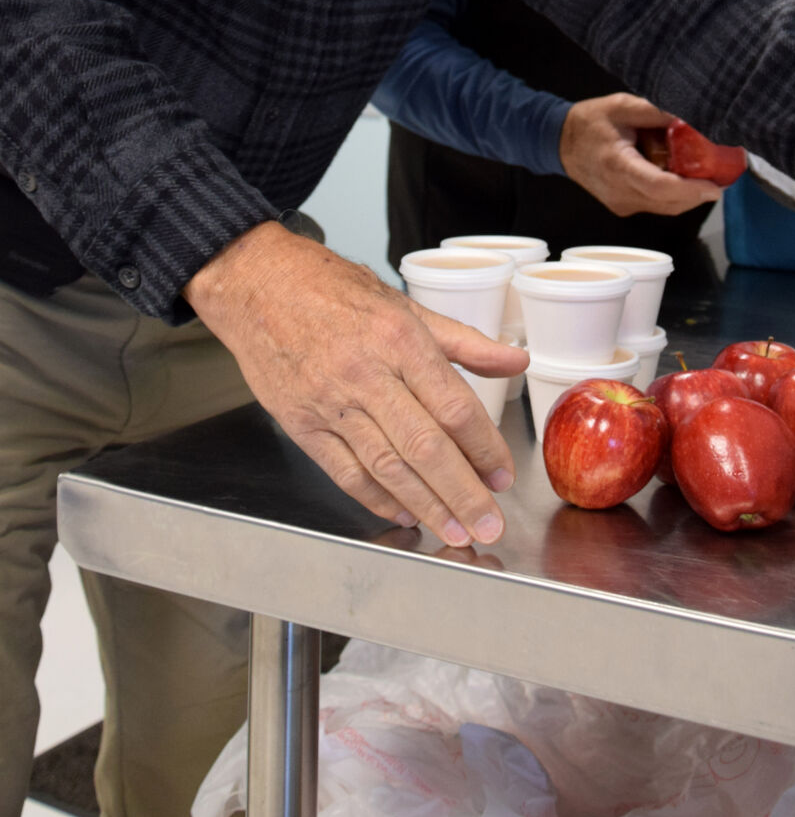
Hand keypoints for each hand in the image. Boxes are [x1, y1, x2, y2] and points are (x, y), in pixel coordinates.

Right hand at [185, 222, 528, 544]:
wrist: (258, 284)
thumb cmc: (332, 289)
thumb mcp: (406, 304)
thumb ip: (464, 341)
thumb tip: (515, 360)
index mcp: (399, 340)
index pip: (454, 406)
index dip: (484, 448)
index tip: (503, 477)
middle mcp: (366, 374)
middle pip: (425, 446)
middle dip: (462, 493)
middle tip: (488, 525)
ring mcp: (330, 403)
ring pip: (386, 467)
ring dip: (425, 506)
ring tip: (453, 532)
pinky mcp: (301, 424)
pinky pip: (344, 472)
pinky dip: (376, 499)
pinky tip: (403, 514)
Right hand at [559, 93, 722, 215]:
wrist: (560, 142)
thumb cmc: (590, 122)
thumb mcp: (623, 105)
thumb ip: (657, 110)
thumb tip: (693, 115)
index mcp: (617, 165)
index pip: (658, 186)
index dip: (690, 190)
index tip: (714, 186)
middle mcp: (619, 191)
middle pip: (668, 202)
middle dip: (699, 192)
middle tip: (722, 174)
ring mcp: (621, 203)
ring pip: (666, 208)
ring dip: (690, 195)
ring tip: (710, 174)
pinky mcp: (624, 206)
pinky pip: (657, 205)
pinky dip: (676, 195)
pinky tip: (686, 178)